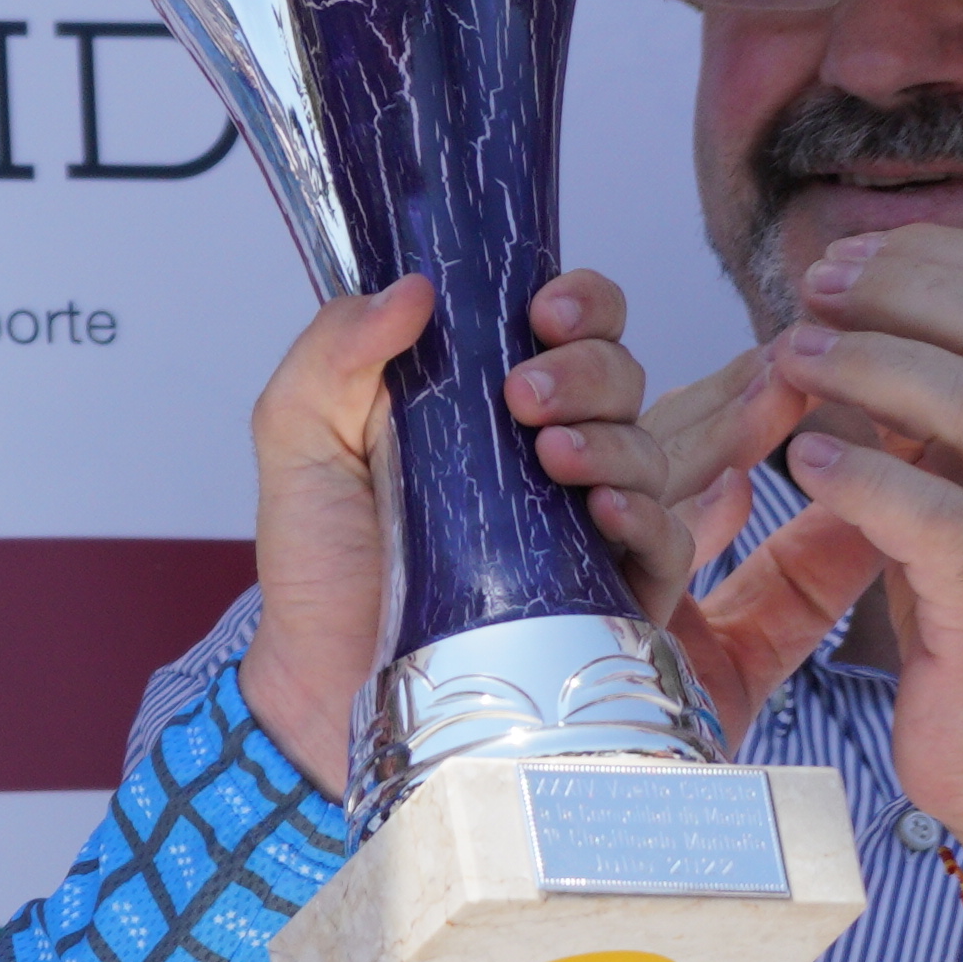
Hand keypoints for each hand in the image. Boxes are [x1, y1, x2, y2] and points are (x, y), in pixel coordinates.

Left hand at [237, 271, 666, 777]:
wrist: (320, 674)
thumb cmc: (319, 559)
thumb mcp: (298, 436)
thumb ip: (334, 351)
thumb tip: (412, 288)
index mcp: (487, 395)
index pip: (572, 322)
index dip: (579, 301)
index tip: (542, 310)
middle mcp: (549, 448)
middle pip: (620, 375)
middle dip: (587, 369)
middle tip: (523, 394)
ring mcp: (585, 519)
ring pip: (644, 452)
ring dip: (609, 439)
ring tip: (549, 455)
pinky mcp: (608, 591)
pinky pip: (664, 543)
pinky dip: (645, 517)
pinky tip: (599, 511)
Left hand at [607, 216, 962, 849]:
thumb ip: (944, 417)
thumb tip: (872, 324)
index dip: (934, 256)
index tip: (843, 256)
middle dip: (904, 289)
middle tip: (808, 290)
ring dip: (878, 367)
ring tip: (791, 358)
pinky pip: (947, 524)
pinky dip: (870, 482)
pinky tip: (805, 462)